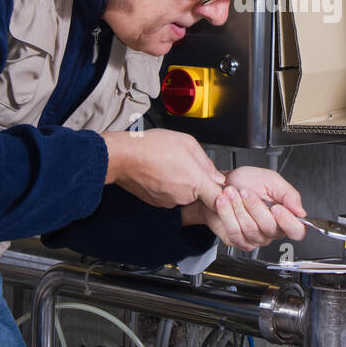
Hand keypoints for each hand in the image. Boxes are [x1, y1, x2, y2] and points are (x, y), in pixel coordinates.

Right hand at [101, 129, 224, 208]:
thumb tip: (217, 175)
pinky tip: (161, 172)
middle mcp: (183, 196)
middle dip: (199, 181)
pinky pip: (171, 196)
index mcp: (195, 181)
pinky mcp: (158, 203)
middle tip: (188, 165)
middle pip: (201, 194)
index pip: (218, 199)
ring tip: (171, 165)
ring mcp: (170, 202)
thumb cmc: (151, 147)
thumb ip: (206, 162)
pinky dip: (169, 186)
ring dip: (182, 183)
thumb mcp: (187, 143)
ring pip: (185, 194)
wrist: (123, 157)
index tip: (221, 187)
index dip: (222, 194)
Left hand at [182, 182, 307, 251]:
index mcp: (285, 217)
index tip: (276, 208)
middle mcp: (271, 231)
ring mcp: (255, 238)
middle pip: (269, 227)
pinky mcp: (237, 241)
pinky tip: (224, 203)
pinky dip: (227, 214)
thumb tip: (300, 212)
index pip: (296, 231)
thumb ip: (289, 195)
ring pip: (250, 230)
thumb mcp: (271, 180)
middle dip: (254, 206)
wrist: (223, 184)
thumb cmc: (247, 182)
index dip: (287, 222)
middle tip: (245, 191)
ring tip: (231, 193)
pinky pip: (234, 233)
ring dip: (238, 207)